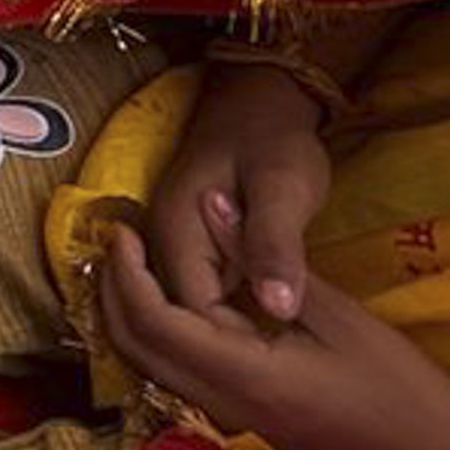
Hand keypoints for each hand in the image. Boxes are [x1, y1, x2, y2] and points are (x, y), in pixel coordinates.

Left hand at [98, 223, 449, 449]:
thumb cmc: (404, 387)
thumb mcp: (338, 314)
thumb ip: (263, 262)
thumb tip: (210, 205)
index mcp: (246, 378)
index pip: (156, 324)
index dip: (127, 275)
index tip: (121, 230)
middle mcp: (227, 410)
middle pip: (140, 353)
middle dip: (114, 296)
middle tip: (116, 242)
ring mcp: (237, 427)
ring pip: (156, 371)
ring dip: (134, 318)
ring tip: (137, 263)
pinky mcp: (251, 430)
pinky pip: (185, 382)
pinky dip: (166, 339)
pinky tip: (182, 305)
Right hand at [147, 59, 332, 324]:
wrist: (260, 99)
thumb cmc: (274, 140)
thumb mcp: (284, 189)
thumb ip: (276, 246)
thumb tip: (279, 310)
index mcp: (176, 233)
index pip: (193, 316)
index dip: (238, 340)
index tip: (286, 350)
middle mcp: (161, 245)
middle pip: (183, 319)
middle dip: (231, 342)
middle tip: (289, 350)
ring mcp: (172, 245)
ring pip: (191, 311)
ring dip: (231, 329)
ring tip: (282, 344)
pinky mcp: (190, 246)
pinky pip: (201, 294)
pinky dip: (230, 312)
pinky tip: (264, 319)